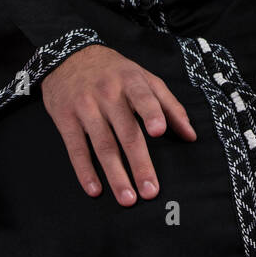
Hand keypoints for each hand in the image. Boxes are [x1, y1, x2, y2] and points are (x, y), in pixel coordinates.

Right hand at [41, 44, 196, 205]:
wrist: (69, 58)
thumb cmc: (114, 72)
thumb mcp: (143, 78)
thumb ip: (169, 105)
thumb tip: (190, 136)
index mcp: (130, 80)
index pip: (143, 97)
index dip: (151, 113)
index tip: (158, 131)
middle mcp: (107, 93)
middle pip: (126, 131)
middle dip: (139, 163)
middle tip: (150, 190)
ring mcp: (85, 106)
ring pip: (102, 145)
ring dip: (115, 174)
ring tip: (128, 198)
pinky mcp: (65, 119)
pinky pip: (76, 148)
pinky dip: (84, 171)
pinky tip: (95, 190)